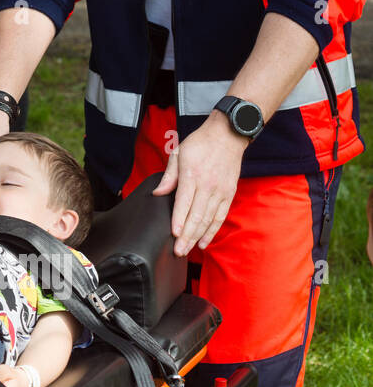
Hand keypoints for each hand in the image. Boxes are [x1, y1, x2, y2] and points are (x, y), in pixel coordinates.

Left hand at [153, 113, 247, 256]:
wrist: (228, 136)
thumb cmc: (200, 144)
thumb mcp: (178, 154)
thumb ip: (169, 176)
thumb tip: (158, 193)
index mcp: (192, 175)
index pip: (184, 203)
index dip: (179, 220)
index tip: (173, 235)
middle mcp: (207, 186)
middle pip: (196, 216)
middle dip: (187, 236)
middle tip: (178, 251)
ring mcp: (220, 191)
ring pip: (208, 219)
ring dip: (198, 237)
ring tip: (188, 250)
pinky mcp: (229, 194)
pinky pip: (220, 217)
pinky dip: (212, 231)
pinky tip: (204, 242)